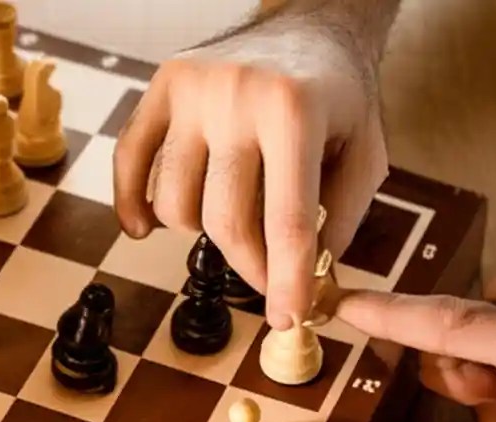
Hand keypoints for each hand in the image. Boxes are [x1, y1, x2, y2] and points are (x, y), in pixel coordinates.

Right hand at [114, 10, 388, 329]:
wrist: (310, 19)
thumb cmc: (340, 92)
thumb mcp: (366, 153)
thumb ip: (342, 219)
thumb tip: (302, 283)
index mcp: (297, 111)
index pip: (287, 221)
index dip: (285, 280)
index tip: (286, 318)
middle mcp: (238, 96)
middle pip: (224, 221)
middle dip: (249, 267)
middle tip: (266, 281)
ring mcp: (193, 90)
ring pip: (175, 202)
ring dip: (200, 231)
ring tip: (230, 220)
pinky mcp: (163, 85)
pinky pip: (129, 160)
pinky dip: (131, 203)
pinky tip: (144, 228)